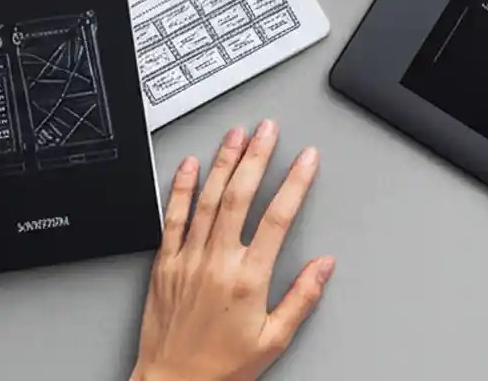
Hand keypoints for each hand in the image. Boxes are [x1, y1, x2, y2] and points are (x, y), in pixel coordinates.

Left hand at [132, 121, 334, 380]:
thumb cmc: (220, 368)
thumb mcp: (274, 339)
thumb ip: (302, 298)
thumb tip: (323, 267)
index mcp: (248, 279)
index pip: (278, 217)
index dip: (295, 183)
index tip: (306, 160)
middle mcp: (217, 262)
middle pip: (240, 195)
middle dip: (257, 156)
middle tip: (268, 130)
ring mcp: (187, 260)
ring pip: (207, 199)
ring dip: (223, 162)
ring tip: (236, 135)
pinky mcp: (164, 264)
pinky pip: (172, 217)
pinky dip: (181, 188)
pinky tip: (189, 166)